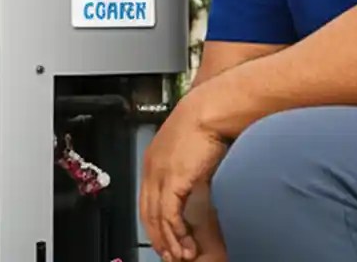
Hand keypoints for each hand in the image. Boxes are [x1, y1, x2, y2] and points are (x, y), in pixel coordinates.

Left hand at [139, 95, 229, 260]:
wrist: (210, 109)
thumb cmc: (206, 120)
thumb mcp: (189, 147)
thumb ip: (187, 165)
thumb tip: (194, 179)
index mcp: (153, 159)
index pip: (146, 199)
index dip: (154, 221)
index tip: (163, 237)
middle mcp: (152, 169)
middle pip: (147, 212)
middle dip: (158, 237)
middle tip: (168, 254)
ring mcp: (160, 175)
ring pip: (157, 218)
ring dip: (169, 240)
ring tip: (180, 255)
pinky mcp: (173, 181)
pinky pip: (169, 215)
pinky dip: (176, 232)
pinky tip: (184, 242)